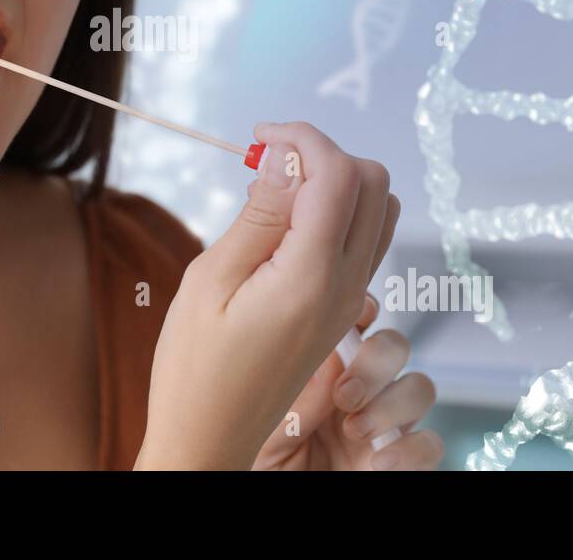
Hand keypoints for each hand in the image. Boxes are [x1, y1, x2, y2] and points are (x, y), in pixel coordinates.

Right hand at [137, 121, 400, 470]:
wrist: (210, 436)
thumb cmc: (194, 367)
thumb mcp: (210, 280)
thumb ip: (259, 215)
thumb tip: (286, 156)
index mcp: (310, 277)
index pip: (339, 174)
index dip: (302, 138)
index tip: (258, 137)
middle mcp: (345, 286)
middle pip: (373, 183)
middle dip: (322, 153)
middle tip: (265, 158)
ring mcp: (349, 300)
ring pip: (378, 209)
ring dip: (334, 180)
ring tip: (274, 189)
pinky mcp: (341, 309)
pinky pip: (363, 240)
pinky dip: (335, 211)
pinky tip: (284, 222)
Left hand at [251, 293, 443, 469]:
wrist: (281, 507)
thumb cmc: (269, 468)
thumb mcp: (266, 431)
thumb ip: (297, 399)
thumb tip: (330, 363)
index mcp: (324, 373)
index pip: (354, 324)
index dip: (361, 310)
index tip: (354, 318)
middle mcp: (360, 393)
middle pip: (394, 346)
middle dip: (376, 361)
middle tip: (345, 394)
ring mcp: (386, 425)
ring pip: (420, 387)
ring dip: (391, 405)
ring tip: (355, 430)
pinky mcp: (406, 461)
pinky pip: (431, 442)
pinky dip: (411, 449)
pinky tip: (377, 460)